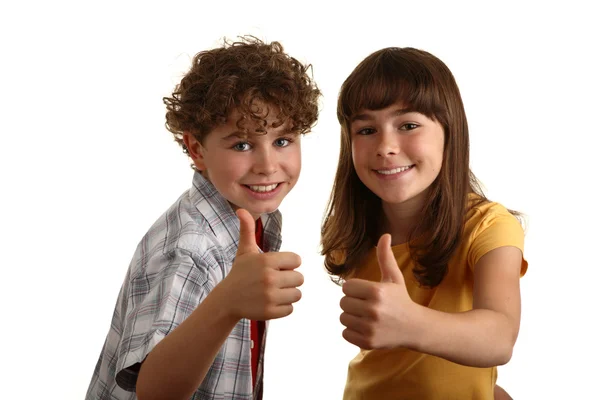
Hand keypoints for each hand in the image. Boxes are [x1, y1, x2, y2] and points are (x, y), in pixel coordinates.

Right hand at [221, 209, 303, 320]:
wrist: (226, 300)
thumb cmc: (240, 273)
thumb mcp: (244, 251)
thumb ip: (247, 230)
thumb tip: (241, 210)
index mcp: (267, 260)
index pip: (297, 260)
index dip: (288, 264)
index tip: (276, 268)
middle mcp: (269, 278)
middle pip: (300, 278)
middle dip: (289, 280)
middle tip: (274, 281)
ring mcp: (270, 296)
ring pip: (297, 294)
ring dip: (288, 294)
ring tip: (273, 292)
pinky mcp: (270, 312)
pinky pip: (290, 309)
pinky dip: (282, 308)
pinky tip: (270, 303)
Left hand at [339, 233, 415, 348]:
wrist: (416, 328)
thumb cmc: (401, 300)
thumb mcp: (394, 277)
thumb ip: (385, 256)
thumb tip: (385, 234)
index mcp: (377, 291)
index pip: (346, 287)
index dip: (355, 289)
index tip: (367, 293)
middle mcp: (374, 309)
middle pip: (343, 302)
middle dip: (353, 303)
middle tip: (367, 306)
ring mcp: (371, 328)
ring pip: (343, 318)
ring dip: (352, 317)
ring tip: (367, 317)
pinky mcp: (368, 342)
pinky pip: (345, 333)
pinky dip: (352, 331)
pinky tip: (367, 328)